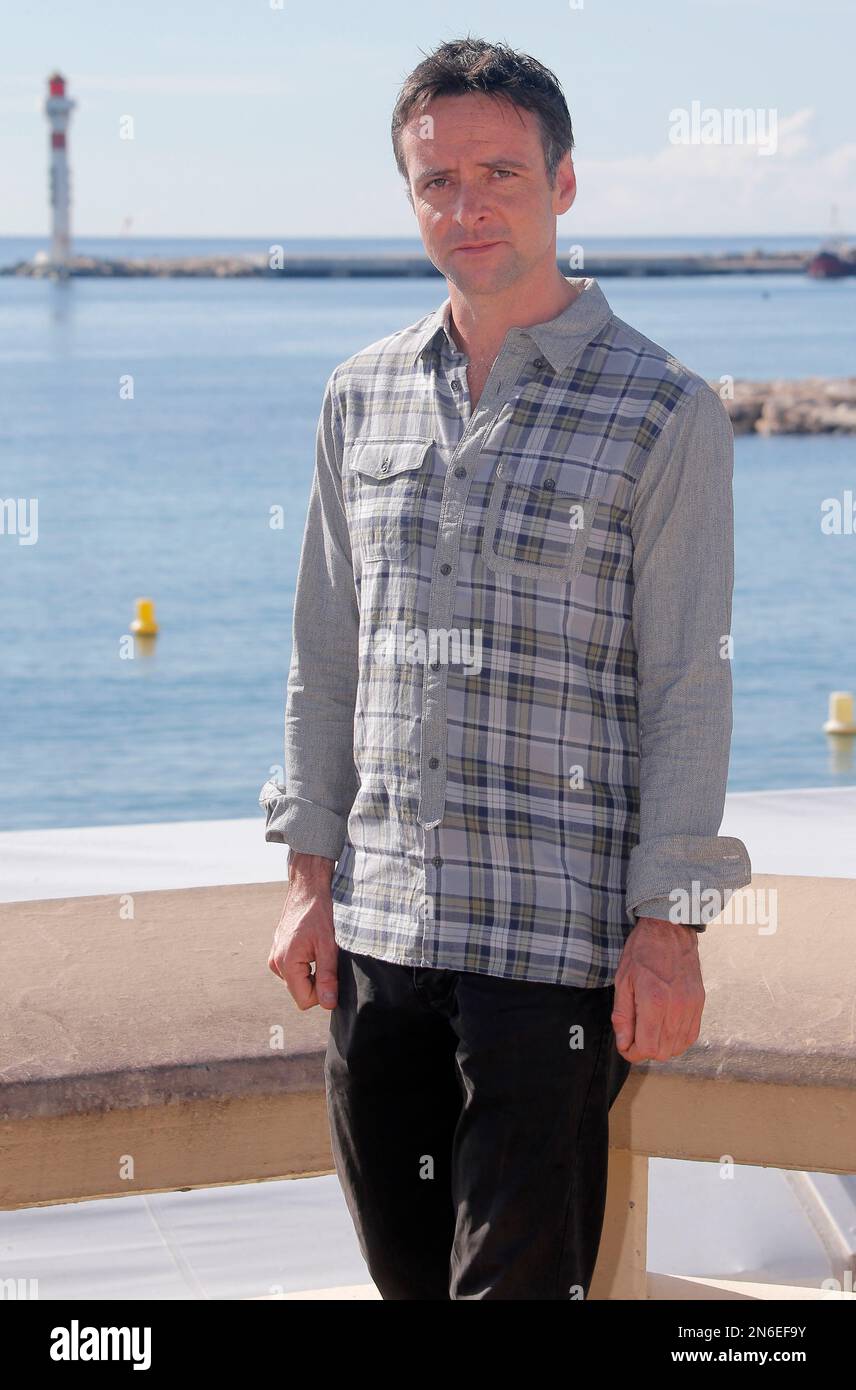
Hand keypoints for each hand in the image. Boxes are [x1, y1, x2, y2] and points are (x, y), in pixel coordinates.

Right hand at [268, 856, 337, 1010]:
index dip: (323, 993)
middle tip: (328, 958)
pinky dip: (306, 964)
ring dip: (312, 972)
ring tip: (320, 950)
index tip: (332, 974)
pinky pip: (294, 970)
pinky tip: (313, 946)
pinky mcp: (278, 951)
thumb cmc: (319, 912)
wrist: (308, 887)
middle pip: (300, 992)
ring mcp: (275, 956)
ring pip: (298, 981)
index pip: (304, 1001)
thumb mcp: (328, 946)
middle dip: (317, 982)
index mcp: (286, 963)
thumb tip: (327, 1003)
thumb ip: (327, 977)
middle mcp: (275, 963)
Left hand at [611, 916, 704, 1062]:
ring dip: (661, 1046)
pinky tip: (664, 1028)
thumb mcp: (623, 981)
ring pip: (679, 1047)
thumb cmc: (643, 952)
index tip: (625, 1045)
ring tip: (649, 1030)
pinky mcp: (699, 1003)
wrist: (670, 931)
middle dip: (646, 1050)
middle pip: (664, 1052)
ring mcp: (691, 1006)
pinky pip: (691, 1035)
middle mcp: (677, 1008)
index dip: (633, 1052)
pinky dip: (677, 1039)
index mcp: (654, 1001)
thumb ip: (622, 1016)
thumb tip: (624, 1043)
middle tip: (634, 1037)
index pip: (648, 1048)